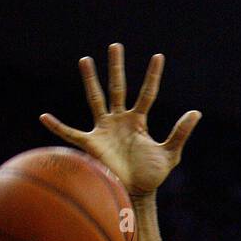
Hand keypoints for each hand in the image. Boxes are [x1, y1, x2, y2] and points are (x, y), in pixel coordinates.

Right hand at [40, 43, 200, 197]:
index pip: (147, 93)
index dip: (153, 76)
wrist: (135, 194)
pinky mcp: (91, 143)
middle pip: (118, 87)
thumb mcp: (170, 154)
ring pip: (96, 99)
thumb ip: (180, 133)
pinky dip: (57, 126)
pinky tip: (44, 116)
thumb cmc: (151, 176)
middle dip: (117, 67)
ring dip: (91, 80)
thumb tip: (196, 112)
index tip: (158, 56)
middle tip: (115, 45)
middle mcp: (119, 120)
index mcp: (138, 121)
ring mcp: (104, 130)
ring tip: (86, 59)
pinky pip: (71, 134)